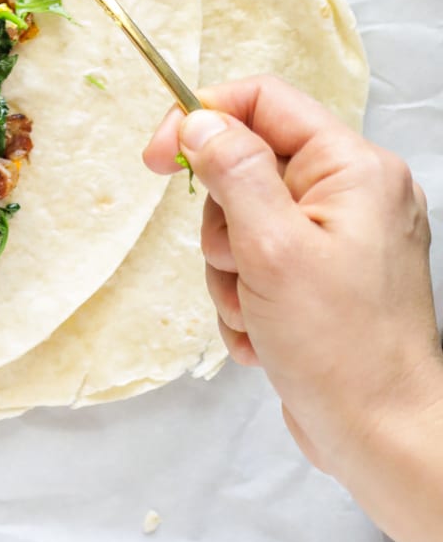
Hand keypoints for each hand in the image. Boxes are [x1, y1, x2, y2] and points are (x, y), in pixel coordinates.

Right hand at [144, 77, 442, 486]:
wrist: (383, 441)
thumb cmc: (342, 348)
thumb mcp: (273, 248)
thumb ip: (234, 172)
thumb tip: (199, 121)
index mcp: (354, 168)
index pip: (264, 100)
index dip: (202, 118)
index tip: (157, 159)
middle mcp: (354, 194)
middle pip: (247, 165)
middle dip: (223, 222)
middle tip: (239, 266)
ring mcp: (342, 239)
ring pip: (244, 222)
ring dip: (231, 272)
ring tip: (257, 312)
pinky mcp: (326, 279)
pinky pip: (259, 264)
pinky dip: (247, 299)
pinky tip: (265, 334)